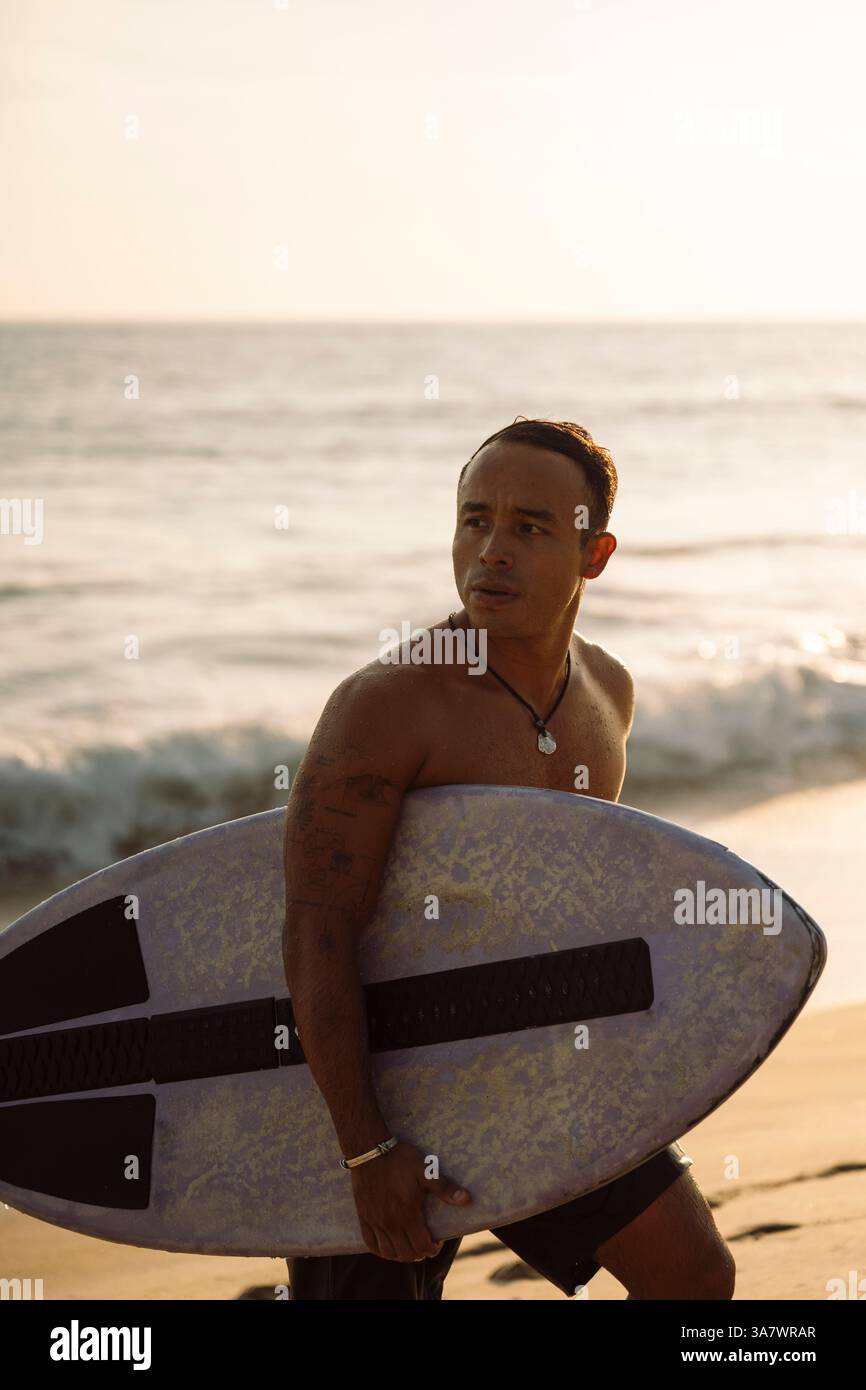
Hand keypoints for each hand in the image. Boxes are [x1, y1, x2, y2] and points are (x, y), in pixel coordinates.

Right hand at [350, 1141, 471, 1261]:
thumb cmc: (399, 1160)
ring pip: (388, 1253)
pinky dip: (381, 1250)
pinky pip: (371, 1244)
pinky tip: (389, 1245)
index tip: (437, 1241)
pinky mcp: (364, 1217)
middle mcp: (390, 1223)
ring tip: (409, 1246)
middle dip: (420, 1254)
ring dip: (401, 1255)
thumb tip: (467, 1199)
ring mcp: (375, 1222)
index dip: (433, 1249)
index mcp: (407, 1214)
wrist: (370, 1151)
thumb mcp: (425, 1171)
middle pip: (406, 1254)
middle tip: (426, 1244)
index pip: (421, 1246)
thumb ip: (445, 1188)